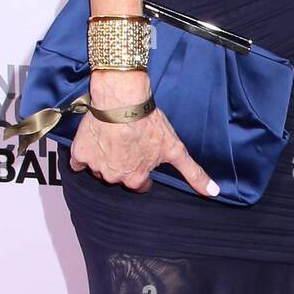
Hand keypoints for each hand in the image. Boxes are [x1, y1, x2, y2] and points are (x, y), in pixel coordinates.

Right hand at [69, 69, 219, 195]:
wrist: (122, 100)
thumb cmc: (150, 123)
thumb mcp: (175, 148)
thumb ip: (193, 173)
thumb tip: (214, 193)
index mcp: (135, 179)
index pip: (140, 184)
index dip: (144, 168)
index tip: (144, 154)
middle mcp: (114, 177)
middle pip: (119, 176)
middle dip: (125, 163)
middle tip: (130, 143)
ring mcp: (95, 167)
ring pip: (100, 168)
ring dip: (107, 156)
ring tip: (116, 137)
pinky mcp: (79, 154)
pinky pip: (79, 161)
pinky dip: (85, 154)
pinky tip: (96, 140)